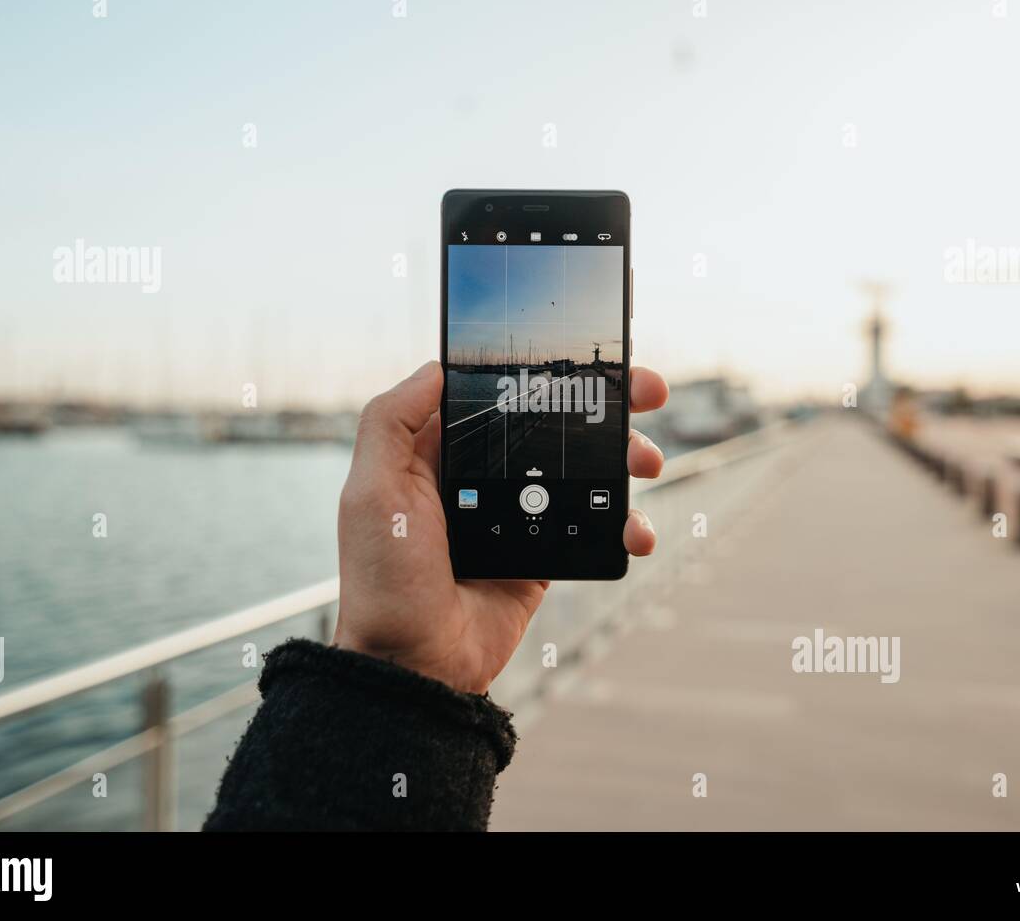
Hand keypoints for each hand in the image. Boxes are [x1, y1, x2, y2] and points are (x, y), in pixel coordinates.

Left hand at [334, 360, 668, 693]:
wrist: (415, 666)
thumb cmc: (383, 581)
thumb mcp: (371, 493)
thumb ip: (391, 424)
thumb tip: (434, 367)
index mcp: (439, 452)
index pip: (499, 394)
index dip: (543, 371)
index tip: (588, 353)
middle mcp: (482, 477)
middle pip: (553, 423)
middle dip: (605, 403)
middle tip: (646, 392)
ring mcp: (518, 515)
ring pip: (583, 470)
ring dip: (625, 457)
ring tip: (648, 462)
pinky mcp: (545, 554)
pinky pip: (595, 526)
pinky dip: (625, 524)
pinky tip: (636, 530)